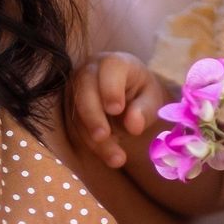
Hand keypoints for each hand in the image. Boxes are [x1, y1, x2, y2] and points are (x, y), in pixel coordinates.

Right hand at [70, 54, 168, 169]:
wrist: (128, 96)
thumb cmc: (141, 92)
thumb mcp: (151, 98)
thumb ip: (145, 109)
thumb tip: (133, 125)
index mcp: (114, 63)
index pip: (108, 68)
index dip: (110, 88)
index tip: (116, 109)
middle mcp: (90, 71)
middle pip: (84, 89)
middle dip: (92, 115)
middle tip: (103, 136)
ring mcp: (76, 89)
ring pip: (77, 113)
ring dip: (94, 139)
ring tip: (117, 159)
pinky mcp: (71, 109)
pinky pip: (76, 128)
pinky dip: (93, 146)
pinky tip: (111, 158)